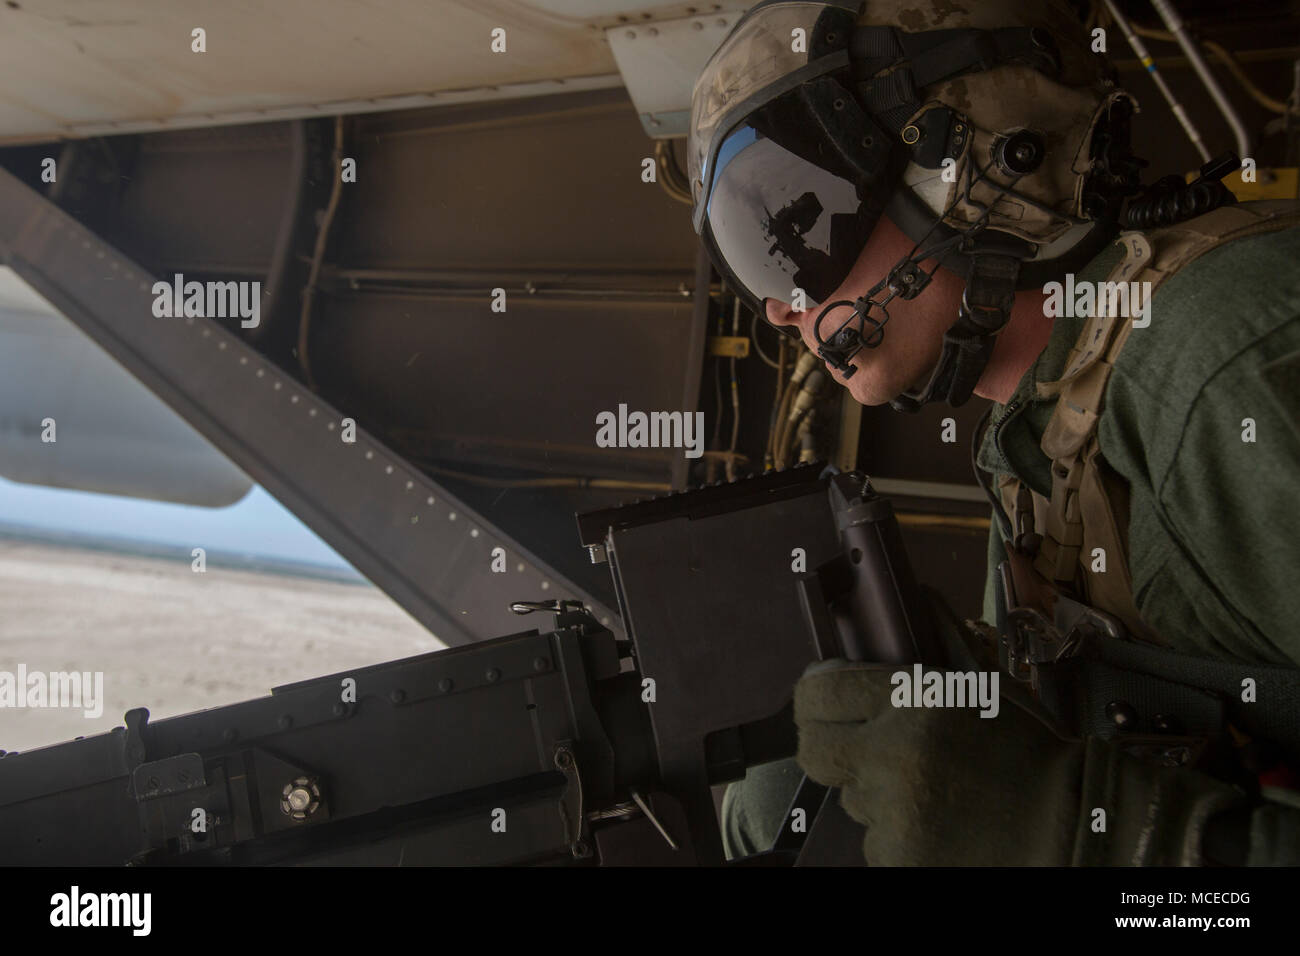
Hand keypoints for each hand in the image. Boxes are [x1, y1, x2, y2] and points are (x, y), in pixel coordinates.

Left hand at [793, 659, 1242, 864]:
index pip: (820, 690)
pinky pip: (873, 837)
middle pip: (812, 749)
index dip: (813, 693)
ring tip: (929, 786)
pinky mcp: (896, 855)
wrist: (1069, 826)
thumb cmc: (1030, 753)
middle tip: (853, 744)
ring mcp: (893, 809)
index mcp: (916, 701)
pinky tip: (936, 819)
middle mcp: (895, 753)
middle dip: (825, 743)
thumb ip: (941, 641)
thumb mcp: (985, 684)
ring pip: (851, 796)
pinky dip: (895, 830)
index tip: (820, 694)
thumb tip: (915, 596)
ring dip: (876, 790)